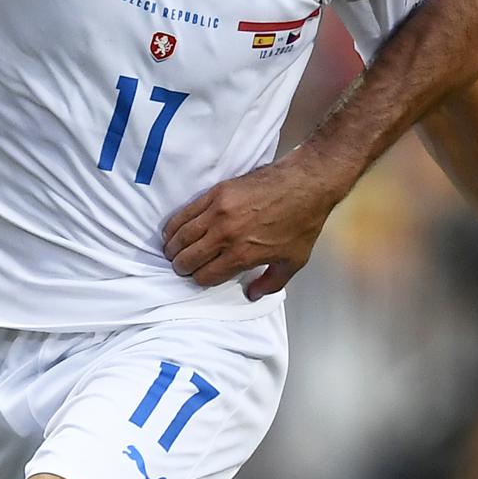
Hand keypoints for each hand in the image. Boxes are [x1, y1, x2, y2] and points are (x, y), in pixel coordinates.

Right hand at [162, 152, 353, 297]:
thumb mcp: (293, 261)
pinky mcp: (216, 193)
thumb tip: (252, 295)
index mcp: (243, 256)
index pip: (205, 276)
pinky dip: (174, 225)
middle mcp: (226, 235)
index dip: (199, 280)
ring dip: (173, 247)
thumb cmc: (302, 222)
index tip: (200, 277)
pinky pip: (184, 213)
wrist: (306, 184)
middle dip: (182, 266)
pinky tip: (171, 232)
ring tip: (173, 251)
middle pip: (188, 258)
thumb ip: (272, 283)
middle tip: (182, 266)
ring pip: (181, 236)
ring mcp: (218, 212)